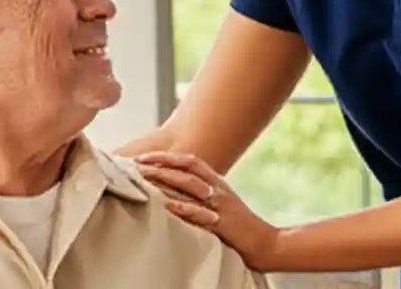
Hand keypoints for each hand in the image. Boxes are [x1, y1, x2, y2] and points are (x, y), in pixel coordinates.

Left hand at [135, 152, 278, 269]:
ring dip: (165, 180)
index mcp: (216, 182)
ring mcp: (220, 205)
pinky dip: (183, 208)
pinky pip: (200, 213)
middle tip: (136, 165)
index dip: (166, 157)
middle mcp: (217, 189)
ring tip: (144, 178)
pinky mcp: (222, 223)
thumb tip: (172, 187)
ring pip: (190, 186)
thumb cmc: (238, 224)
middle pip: (186, 170)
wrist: (264, 243)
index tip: (144, 157)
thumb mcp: (219, 202)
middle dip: (160, 165)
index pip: (189, 161)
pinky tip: (167, 205)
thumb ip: (199, 192)